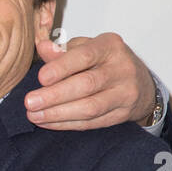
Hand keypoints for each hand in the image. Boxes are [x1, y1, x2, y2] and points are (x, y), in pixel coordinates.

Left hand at [25, 35, 154, 129]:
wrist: (141, 84)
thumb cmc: (107, 62)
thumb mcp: (88, 48)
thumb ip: (63, 51)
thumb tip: (42, 48)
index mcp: (110, 46)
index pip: (85, 56)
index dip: (62, 67)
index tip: (41, 78)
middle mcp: (121, 69)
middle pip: (86, 84)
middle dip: (55, 95)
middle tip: (30, 102)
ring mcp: (125, 93)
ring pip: (90, 107)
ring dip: (58, 114)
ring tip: (34, 115)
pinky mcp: (122, 114)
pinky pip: (91, 122)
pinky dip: (67, 124)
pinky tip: (49, 122)